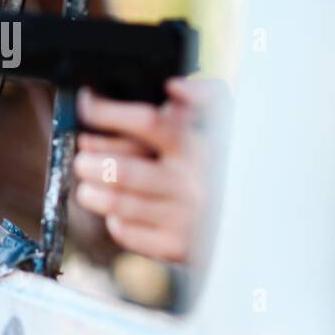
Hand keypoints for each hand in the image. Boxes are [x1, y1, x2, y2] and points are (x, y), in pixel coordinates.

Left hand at [73, 78, 227, 265]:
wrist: (251, 226)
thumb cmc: (226, 166)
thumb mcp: (228, 125)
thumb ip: (207, 96)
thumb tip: (174, 87)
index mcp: (201, 147)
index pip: (147, 123)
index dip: (108, 112)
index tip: (87, 105)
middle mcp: (193, 182)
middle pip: (122, 169)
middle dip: (90, 160)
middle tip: (83, 157)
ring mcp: (184, 218)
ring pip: (117, 203)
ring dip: (92, 192)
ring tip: (88, 185)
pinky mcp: (176, 247)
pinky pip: (126, 232)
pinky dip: (114, 220)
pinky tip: (119, 212)